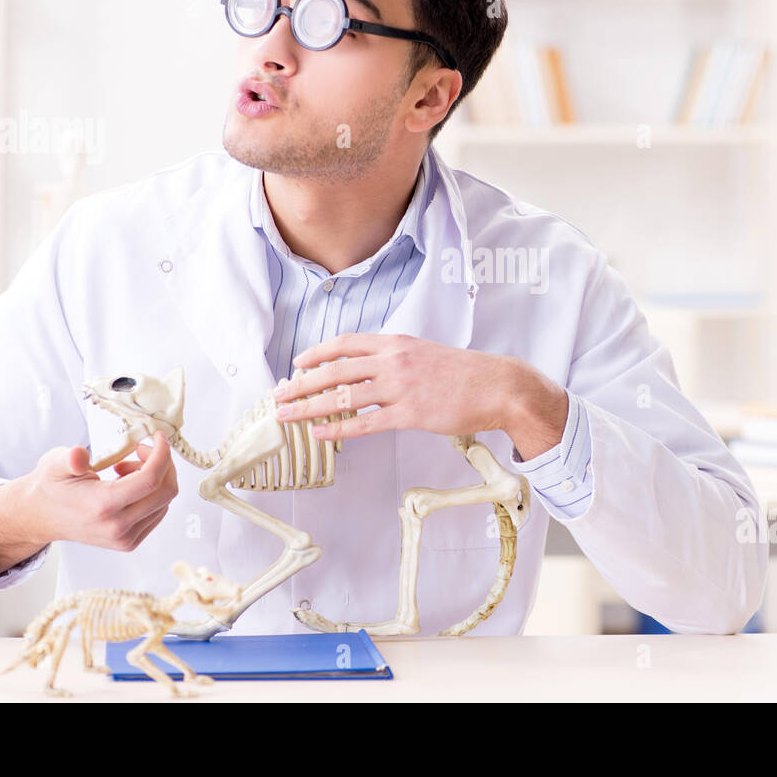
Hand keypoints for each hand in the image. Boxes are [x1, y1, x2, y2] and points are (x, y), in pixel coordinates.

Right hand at [23, 431, 178, 551]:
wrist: (39, 517)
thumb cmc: (50, 487)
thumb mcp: (55, 464)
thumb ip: (69, 459)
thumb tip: (79, 456)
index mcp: (101, 506)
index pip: (150, 480)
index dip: (161, 454)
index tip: (157, 436)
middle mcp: (117, 528)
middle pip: (166, 491)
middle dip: (161, 463)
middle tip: (139, 448)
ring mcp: (124, 539)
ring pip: (165, 501)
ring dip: (155, 478)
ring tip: (124, 469)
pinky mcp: (129, 542)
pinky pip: (158, 511)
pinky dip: (152, 492)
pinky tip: (128, 484)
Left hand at [272, 333, 513, 440]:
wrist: (497, 386)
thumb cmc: (465, 373)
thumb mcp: (424, 352)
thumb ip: (396, 358)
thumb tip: (369, 369)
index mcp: (396, 342)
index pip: (345, 343)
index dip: (316, 353)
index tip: (297, 363)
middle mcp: (393, 361)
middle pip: (335, 371)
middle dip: (301, 383)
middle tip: (278, 394)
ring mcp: (401, 387)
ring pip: (342, 397)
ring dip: (309, 407)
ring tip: (287, 416)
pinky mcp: (410, 414)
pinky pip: (365, 423)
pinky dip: (338, 429)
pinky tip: (320, 434)